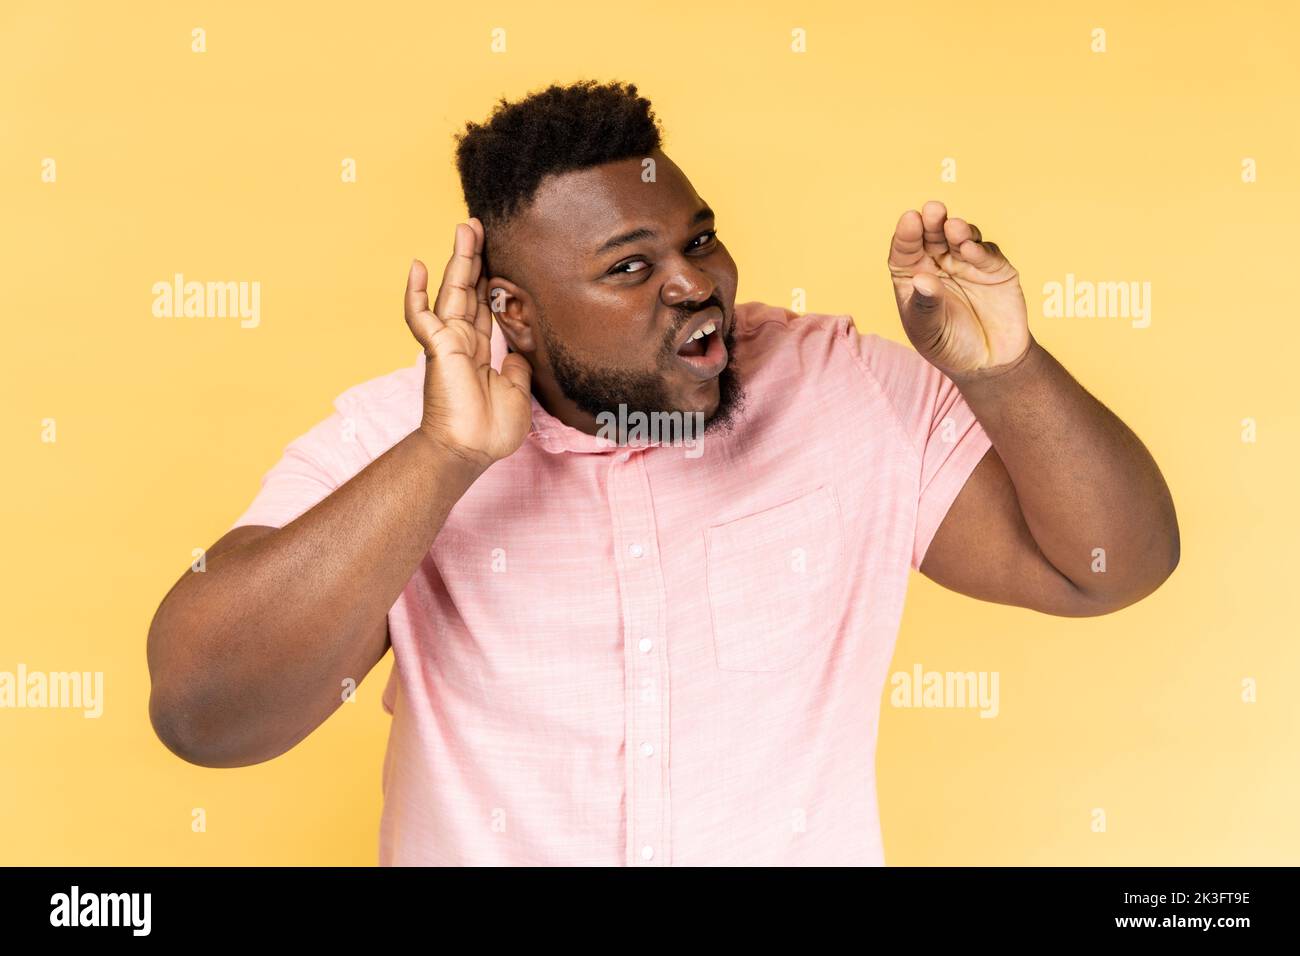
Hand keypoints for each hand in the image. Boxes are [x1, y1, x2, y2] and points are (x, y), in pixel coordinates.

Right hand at [405, 219, 531, 467]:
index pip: (484, 305)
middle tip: (478, 226)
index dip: (488, 279)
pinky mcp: (437, 348)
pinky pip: (420, 316)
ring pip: (451, 291)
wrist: (471, 451)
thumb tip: (519, 352)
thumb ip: (517, 367)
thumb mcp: (518, 393)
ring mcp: (448, 342)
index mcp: (479, 350)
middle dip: (474, 257)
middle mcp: (462, 341)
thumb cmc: (491, 430)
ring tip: (465, 228)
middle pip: (468, 289)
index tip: (496, 253)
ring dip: (458, 259)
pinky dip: (415, 292)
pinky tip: (416, 265)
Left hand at [887, 200, 1030, 379]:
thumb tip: (922, 279)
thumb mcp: (930, 331)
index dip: (907, 235)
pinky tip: (970, 249)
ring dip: (957, 230)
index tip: (910, 220)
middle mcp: (938, 264)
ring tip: (953, 227)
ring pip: (960, 238)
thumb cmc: (950, 347)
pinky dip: (978, 249)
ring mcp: (966, 263)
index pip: (905, 250)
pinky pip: (985, 253)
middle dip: (932, 222)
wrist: (990, 363)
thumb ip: (925, 305)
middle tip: (933, 210)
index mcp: (913, 276)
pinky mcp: (994, 268)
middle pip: (932, 236)